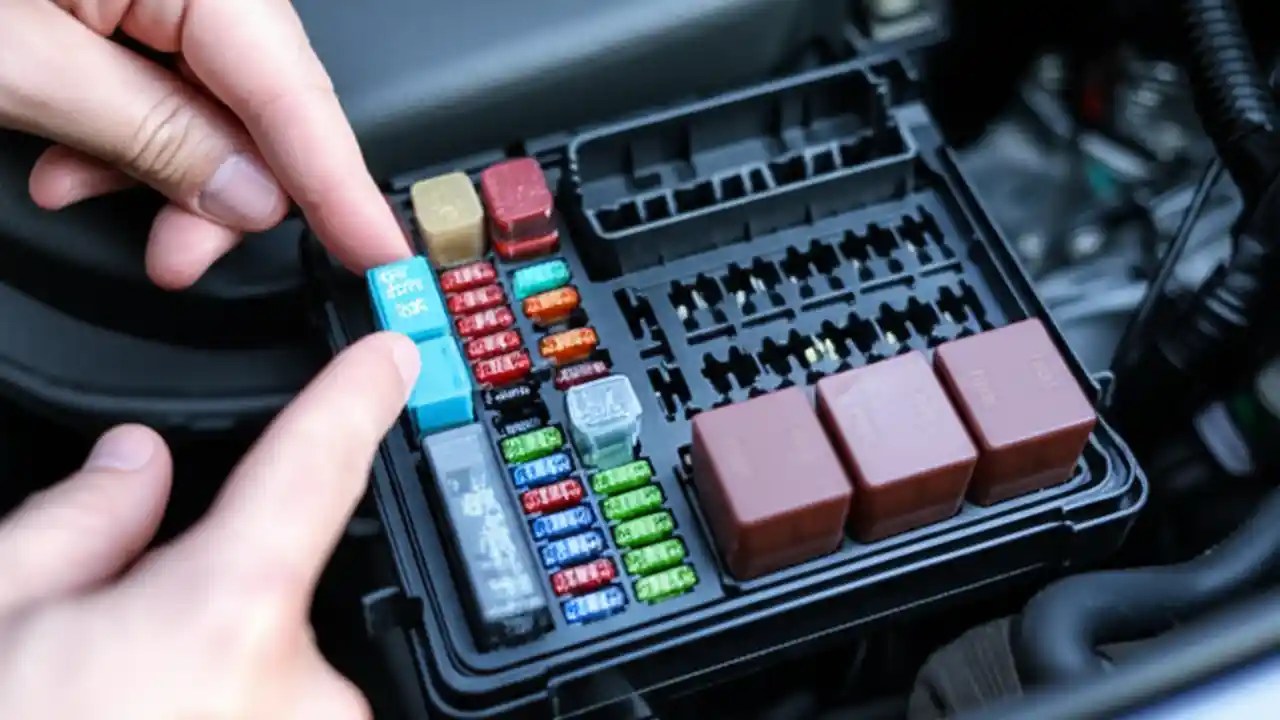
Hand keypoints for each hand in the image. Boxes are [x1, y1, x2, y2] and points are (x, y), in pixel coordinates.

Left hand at [0, 0, 410, 288]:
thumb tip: (249, 196)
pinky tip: (71, 162)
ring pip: (204, 99)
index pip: (292, 88)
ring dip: (156, 169)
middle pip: (257, 98)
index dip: (340, 184)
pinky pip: (153, 77)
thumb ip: (147, 131)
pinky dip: (119, 134)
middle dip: (222, 189)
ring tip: (80, 197)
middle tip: (180, 257)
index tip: (379, 250)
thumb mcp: (19, 63)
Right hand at [0, 332, 420, 718]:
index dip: (353, 398)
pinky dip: (228, 705)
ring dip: (214, 661)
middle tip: (115, 646)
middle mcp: (300, 695)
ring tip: (121, 699)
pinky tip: (158, 715)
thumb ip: (74, 524)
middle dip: (211, 589)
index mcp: (226, 621)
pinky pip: (280, 712)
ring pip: (271, 659)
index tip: (392, 357)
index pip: (314, 465)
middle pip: (273, 583)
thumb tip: (133, 467)